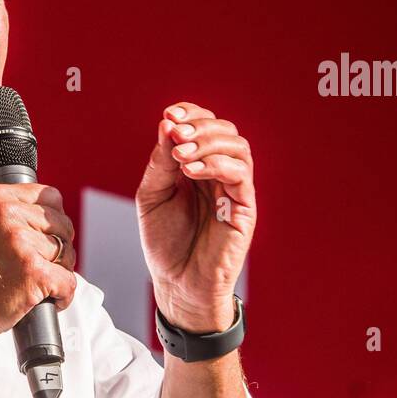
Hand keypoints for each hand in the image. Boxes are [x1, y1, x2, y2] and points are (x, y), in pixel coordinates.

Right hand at [0, 183, 77, 343]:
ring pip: (67, 255)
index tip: (44, 238)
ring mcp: (21, 243)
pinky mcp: (34, 272)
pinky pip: (68, 282)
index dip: (53, 221)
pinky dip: (62, 296)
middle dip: (59, 248)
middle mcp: (7, 215)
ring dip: (58, 273)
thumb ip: (6, 212)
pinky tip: (46, 300)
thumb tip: (47, 212)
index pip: (50, 198)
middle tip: (37, 266)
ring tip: (34, 283)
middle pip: (63, 226)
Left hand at [135, 102, 254, 332]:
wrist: (177, 283)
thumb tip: (167, 124)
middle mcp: (219, 174)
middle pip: (225, 130)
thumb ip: (160, 162)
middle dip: (199, 125)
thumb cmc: (165, 243)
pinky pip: (240, 174)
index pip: (203, 126)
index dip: (190, 114)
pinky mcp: (244, 208)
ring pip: (238, 147)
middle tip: (175, 132)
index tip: (169, 114)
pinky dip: (215, 164)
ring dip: (208, 142)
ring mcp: (234, 190)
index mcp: (197, 167)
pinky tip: (189, 171)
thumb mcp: (152, 196)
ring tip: (180, 153)